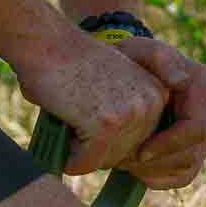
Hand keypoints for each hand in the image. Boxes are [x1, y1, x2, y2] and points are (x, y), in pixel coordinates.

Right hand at [17, 30, 167, 175]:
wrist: (47, 43)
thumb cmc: (70, 65)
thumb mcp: (116, 88)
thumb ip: (127, 115)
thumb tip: (121, 158)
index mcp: (158, 94)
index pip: (141, 142)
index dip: (111, 140)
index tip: (91, 119)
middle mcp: (152, 104)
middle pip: (125, 155)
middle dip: (96, 149)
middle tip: (74, 122)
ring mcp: (130, 115)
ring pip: (105, 161)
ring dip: (81, 153)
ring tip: (68, 121)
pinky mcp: (106, 126)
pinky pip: (86, 163)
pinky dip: (69, 159)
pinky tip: (63, 133)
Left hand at [118, 36, 205, 189]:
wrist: (131, 72)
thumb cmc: (133, 60)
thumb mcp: (141, 50)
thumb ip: (160, 58)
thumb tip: (182, 81)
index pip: (197, 127)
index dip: (169, 144)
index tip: (139, 151)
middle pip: (193, 152)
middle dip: (157, 161)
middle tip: (123, 160)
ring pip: (187, 166)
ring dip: (154, 170)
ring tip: (123, 160)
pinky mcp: (197, 150)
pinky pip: (182, 176)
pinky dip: (157, 177)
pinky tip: (135, 167)